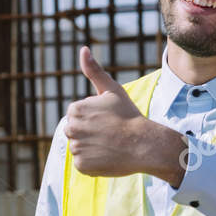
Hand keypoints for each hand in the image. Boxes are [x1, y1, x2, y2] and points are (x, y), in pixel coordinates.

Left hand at [66, 47, 187, 183]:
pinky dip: (94, 162)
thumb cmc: (129, 115)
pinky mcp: (82, 166)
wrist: (144, 144)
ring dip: (92, 147)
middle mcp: (71, 129)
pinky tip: (108, 156)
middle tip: (110, 133)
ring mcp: (76, 148)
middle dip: (89, 132)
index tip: (108, 120)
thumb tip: (83, 49)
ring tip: (110, 145)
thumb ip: (94, 70)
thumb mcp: (112, 89)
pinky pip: (84, 164)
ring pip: (80, 147)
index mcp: (75, 110)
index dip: (93, 118)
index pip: (77, 115)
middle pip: (75, 131)